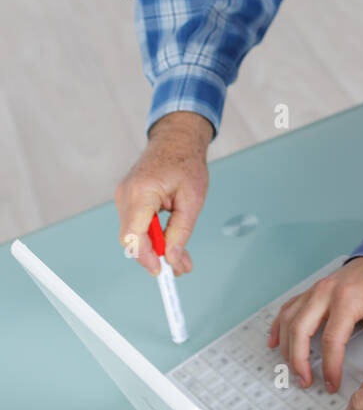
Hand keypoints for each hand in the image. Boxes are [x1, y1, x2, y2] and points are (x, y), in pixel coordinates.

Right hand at [114, 111, 212, 275]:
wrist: (177, 139)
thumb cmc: (186, 162)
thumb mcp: (192, 200)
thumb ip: (181, 231)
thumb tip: (173, 258)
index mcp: (141, 191)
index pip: (133, 234)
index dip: (145, 257)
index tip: (160, 271)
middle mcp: (126, 194)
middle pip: (131, 238)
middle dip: (153, 256)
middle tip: (178, 267)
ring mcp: (124, 196)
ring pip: (134, 234)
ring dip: (155, 248)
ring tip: (180, 257)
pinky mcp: (128, 199)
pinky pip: (136, 224)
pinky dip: (151, 236)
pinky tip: (169, 242)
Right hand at [267, 255, 362, 392]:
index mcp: (347, 298)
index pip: (332, 339)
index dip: (329, 366)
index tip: (332, 383)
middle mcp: (326, 292)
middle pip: (300, 330)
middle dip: (298, 360)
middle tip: (305, 380)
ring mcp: (316, 290)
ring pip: (288, 320)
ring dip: (286, 347)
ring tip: (293, 369)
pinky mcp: (312, 291)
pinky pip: (288, 308)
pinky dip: (278, 326)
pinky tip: (275, 342)